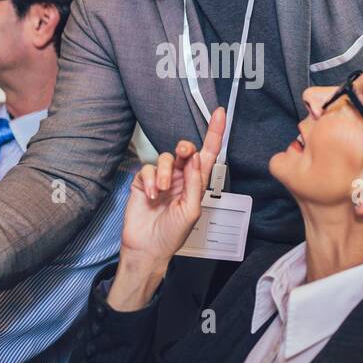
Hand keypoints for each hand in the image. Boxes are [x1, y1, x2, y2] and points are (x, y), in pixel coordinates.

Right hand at [119, 106, 224, 264]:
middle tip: (183, 152)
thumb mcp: (190, 211)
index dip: (214, 134)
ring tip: (162, 191)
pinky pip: (147, 169)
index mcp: (196, 184)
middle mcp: (180, 178)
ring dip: (164, 172)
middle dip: (184, 148)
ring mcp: (161, 180)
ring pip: (165, 158)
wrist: (148, 248)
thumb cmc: (172, 235)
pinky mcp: (144, 182)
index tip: (219, 115)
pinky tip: (152, 195)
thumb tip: (196, 158)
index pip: (207, 155)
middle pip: (184, 151)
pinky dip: (150, 180)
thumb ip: (194, 183)